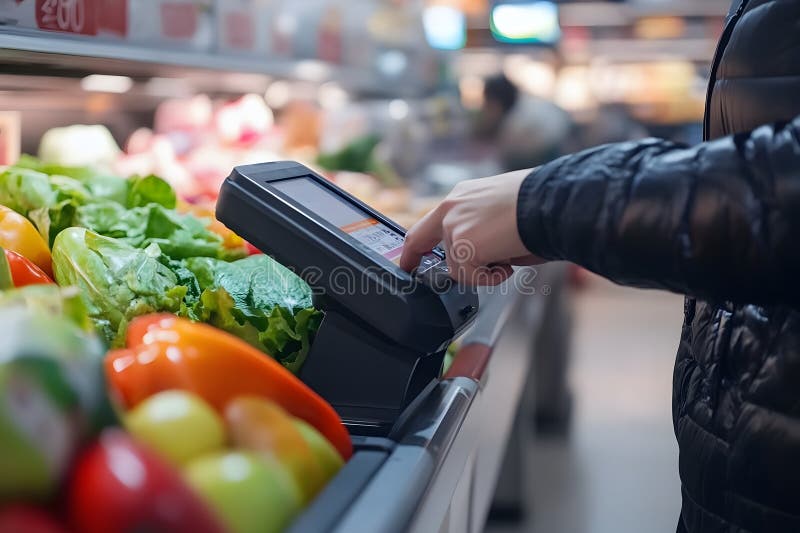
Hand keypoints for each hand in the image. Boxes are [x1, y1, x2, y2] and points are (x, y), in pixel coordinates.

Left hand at [400, 169, 544, 285]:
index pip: (426, 224)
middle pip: (428, 246)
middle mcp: (452, 207)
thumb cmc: (540, 208)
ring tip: (508, 255)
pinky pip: (469, 276)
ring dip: (482, 269)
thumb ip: (480, 234)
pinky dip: (490, 278)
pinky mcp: (462, 244)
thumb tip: (484, 259)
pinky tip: (508, 264)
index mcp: (462, 197)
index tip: (407, 262)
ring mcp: (454, 225)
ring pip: (456, 266)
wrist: (553, 203)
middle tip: (443, 274)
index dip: (414, 248)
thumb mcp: (500, 216)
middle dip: (437, 264)